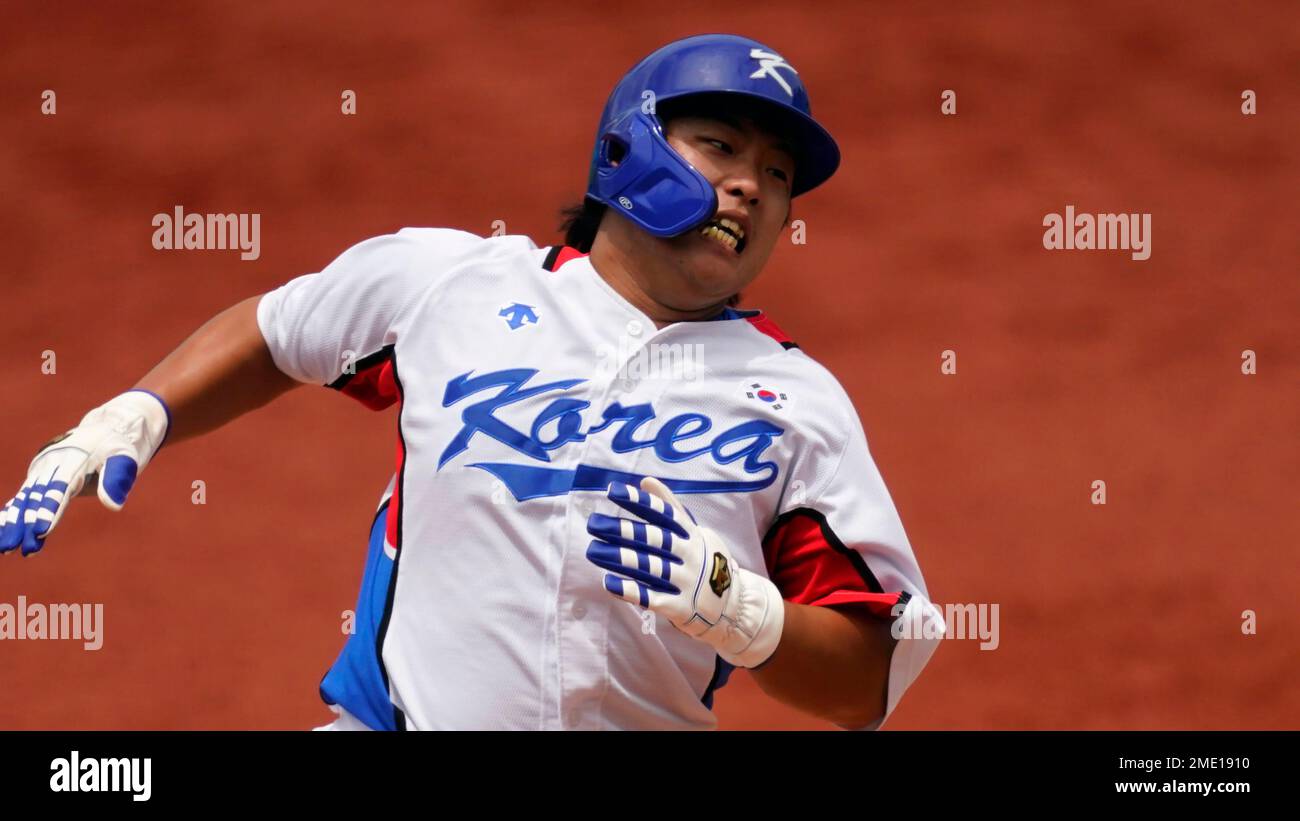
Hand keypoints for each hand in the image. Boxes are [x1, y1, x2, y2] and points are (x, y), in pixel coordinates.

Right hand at [1, 390, 169, 555]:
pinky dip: (11, 514)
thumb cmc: (115, 446)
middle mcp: (52, 464)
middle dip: (24, 523)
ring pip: (25, 498)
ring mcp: (42, 469)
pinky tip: (2, 534)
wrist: (102, 430)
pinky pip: (23, 496)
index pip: (60, 488)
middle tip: (15, 548)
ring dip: (14, 523)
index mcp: (74, 458)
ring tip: (6, 548)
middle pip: (36, 497)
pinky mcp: (38, 475)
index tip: (41, 532)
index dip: (50, 510)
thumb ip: (117, 479)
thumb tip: (113, 506)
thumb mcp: (124, 457)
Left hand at [585, 476, 784, 667]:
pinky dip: (630, 590)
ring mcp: (685, 581)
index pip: (662, 513)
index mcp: (691, 534)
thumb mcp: (695, 532)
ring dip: (620, 558)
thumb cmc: (707, 561)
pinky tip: (608, 582)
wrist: (734, 604)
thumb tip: (646, 480)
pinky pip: (652, 597)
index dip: (637, 501)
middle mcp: (689, 555)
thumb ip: (670, 507)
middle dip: (622, 530)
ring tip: (593, 550)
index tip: (612, 490)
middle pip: (653, 539)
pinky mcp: (679, 606)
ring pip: (649, 567)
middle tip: (593, 523)